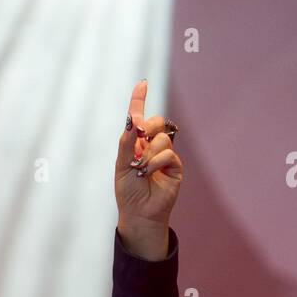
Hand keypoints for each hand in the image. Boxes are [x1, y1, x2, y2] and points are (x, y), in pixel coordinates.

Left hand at [115, 79, 182, 229]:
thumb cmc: (128, 191)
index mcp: (135, 143)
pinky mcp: (175, 166)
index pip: (139, 117)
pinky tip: (150, 174)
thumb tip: (133, 121)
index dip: (139, 100)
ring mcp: (165, 155)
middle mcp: (151, 146)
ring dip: (148, 153)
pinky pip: (168, 153)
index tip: (142, 83)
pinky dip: (156, 162)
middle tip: (140, 139)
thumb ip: (126, 142)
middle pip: (156, 121)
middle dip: (148, 126)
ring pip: (161, 138)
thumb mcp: (121, 165)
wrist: (139, 213)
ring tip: (142, 169)